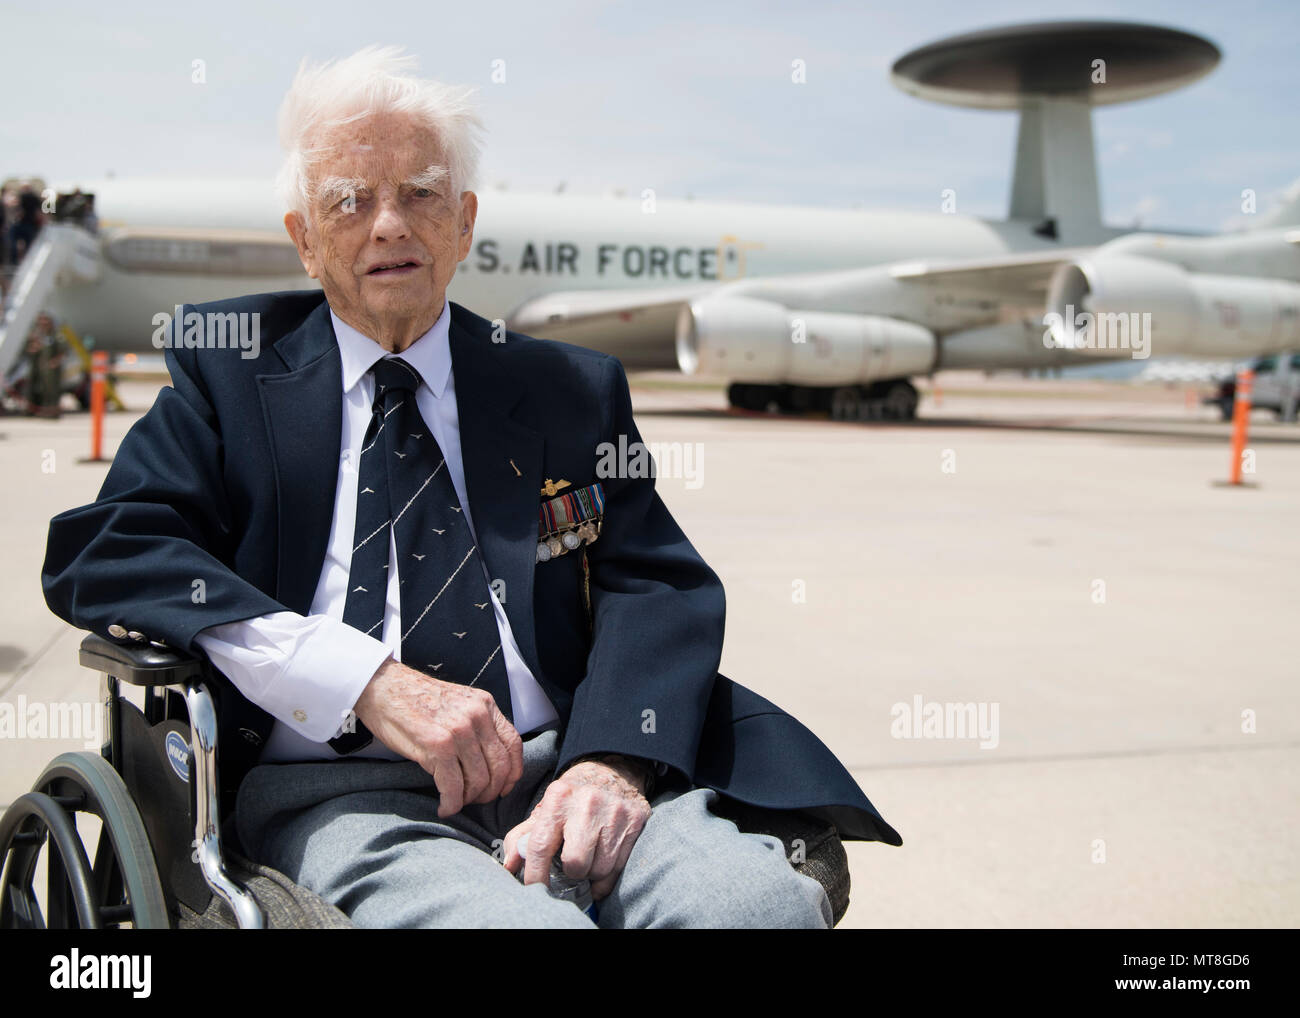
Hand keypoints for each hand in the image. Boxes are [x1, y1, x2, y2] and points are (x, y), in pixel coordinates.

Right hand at [353, 657, 522, 817]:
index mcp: (485, 705)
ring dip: (468, 799)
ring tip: (455, 801)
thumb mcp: (459, 703)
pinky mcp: (437, 746)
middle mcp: (476, 716)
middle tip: (475, 800)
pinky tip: (443, 807)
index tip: (504, 788)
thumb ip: (478, 725)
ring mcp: (458, 731)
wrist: (383, 687)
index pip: (513, 744)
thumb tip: (489, 760)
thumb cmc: (416, 699)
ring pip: (478, 780)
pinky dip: (451, 804)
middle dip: (490, 791)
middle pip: (499, 767)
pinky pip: (453, 787)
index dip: (512, 773)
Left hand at [502, 756, 650, 899]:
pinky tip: (602, 863)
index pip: (542, 846)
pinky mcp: (636, 820)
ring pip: (600, 869)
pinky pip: (620, 867)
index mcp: (559, 797)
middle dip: (571, 872)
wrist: (613, 769)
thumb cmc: (573, 796)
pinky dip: (608, 875)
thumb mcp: (545, 808)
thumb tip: (510, 866)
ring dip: (591, 873)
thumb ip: (523, 837)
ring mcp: (615, 812)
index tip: (535, 889)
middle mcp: (588, 803)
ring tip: (588, 859)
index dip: (536, 874)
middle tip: (570, 866)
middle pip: (576, 863)